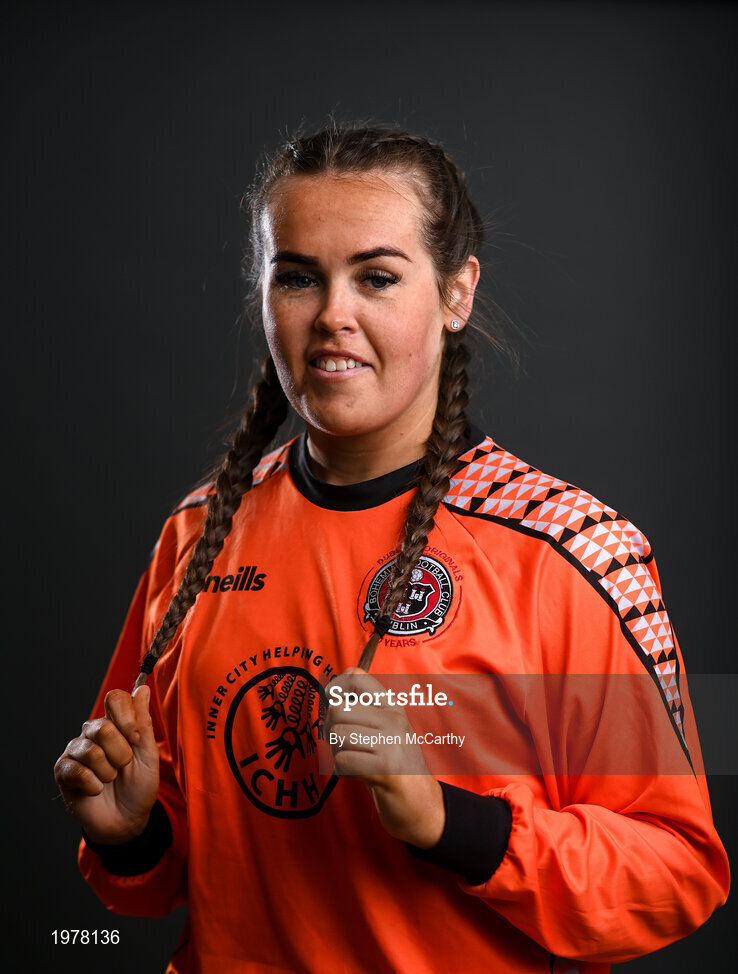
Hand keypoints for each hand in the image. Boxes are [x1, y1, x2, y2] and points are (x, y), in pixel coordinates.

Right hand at [54, 686, 159, 844]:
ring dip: (108, 772)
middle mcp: (94, 732)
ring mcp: (76, 750)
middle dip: (121, 754)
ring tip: (110, 780)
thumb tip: (142, 688)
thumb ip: (144, 722)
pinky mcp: (63, 771)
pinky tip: (97, 790)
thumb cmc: (140, 785)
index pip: (115, 698)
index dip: (126, 716)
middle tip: (123, 767)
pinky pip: (76, 771)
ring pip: (91, 751)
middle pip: (104, 727)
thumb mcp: (149, 754)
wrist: (127, 820)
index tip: (136, 738)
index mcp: (116, 722)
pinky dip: (94, 785)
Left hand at [324, 668, 444, 848]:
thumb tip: (335, 684)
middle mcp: (393, 720)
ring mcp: (391, 743)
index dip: (336, 686)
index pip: (357, 677)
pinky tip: (359, 774)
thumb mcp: (384, 729)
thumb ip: (364, 708)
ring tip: (353, 758)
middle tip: (340, 742)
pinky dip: (343, 771)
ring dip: (337, 751)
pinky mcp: (385, 768)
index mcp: (392, 706)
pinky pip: (342, 761)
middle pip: (338, 709)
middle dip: (330, 728)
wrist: (420, 802)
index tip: (333, 698)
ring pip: (338, 735)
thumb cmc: (393, 764)